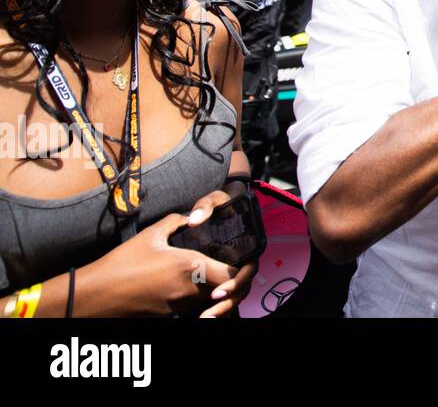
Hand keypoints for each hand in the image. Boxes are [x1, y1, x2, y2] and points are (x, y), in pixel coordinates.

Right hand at [82, 201, 240, 316]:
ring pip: (209, 299)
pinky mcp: (168, 316)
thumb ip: (176, 222)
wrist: (95, 297)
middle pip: (227, 291)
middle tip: (231, 271)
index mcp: (192, 267)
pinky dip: (196, 297)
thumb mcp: (151, 235)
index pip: (234, 275)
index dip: (244, 271)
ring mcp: (179, 306)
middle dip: (233, 283)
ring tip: (210, 275)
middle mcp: (190, 290)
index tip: (243, 262)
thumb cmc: (121, 264)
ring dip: (215, 290)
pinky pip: (192, 306)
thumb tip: (189, 218)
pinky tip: (188, 285)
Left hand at [186, 190, 259, 317]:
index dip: (235, 282)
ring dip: (222, 309)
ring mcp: (233, 270)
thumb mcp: (214, 200)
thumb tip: (194, 221)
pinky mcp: (222, 277)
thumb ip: (206, 206)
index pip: (247, 270)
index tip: (216, 292)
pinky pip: (225, 297)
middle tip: (207, 313)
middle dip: (227, 304)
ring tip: (203, 318)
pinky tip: (202, 314)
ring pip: (234, 296)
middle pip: (241, 289)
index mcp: (246, 246)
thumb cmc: (221, 206)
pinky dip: (216, 308)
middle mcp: (242, 261)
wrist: (220, 211)